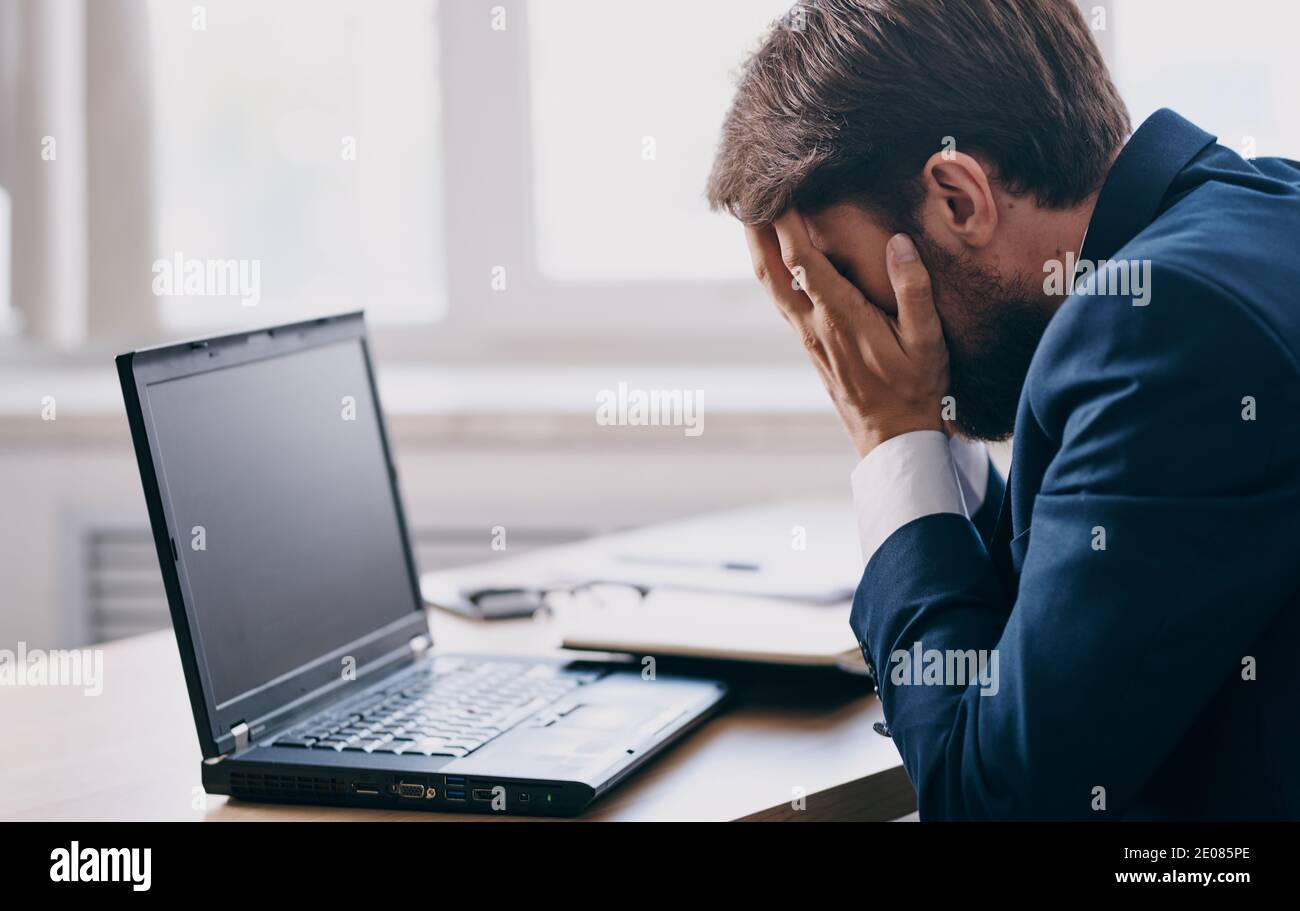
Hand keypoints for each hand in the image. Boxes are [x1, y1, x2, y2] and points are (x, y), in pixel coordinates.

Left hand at [746, 213, 949, 456]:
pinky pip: (781, 298)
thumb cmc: (915, 388)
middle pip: (771, 270)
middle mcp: (814, 324)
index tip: (780, 187)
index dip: (786, 221)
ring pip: (771, 285)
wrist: (892, 437)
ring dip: (759, 248)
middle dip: (757, 230)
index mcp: (841, 317)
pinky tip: (774, 255)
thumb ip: (914, 291)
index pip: (802, 260)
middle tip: (746, 192)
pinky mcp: (809, 343)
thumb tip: (898, 243)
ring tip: (751, 214)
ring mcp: (807, 336)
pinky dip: (772, 269)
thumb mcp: (927, 341)